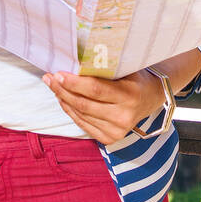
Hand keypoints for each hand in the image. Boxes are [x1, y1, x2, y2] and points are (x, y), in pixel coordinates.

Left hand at [42, 69, 167, 145]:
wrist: (151, 98)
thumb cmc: (134, 78)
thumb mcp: (124, 68)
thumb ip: (103, 67)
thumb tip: (74, 62)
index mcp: (129, 95)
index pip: (95, 89)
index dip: (74, 82)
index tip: (58, 74)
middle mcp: (123, 116)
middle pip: (84, 103)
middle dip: (62, 90)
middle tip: (49, 78)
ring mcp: (117, 131)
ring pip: (81, 114)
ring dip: (63, 100)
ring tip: (53, 86)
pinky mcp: (110, 139)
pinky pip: (83, 124)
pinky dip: (70, 111)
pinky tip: (63, 100)